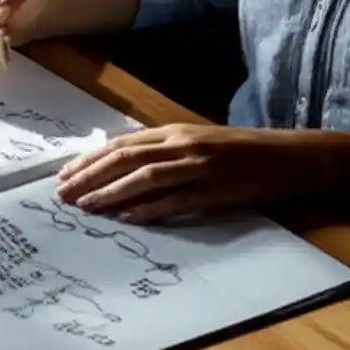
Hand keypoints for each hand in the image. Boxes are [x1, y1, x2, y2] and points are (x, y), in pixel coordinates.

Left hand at [55, 124, 349, 222]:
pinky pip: (172, 201)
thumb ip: (158, 151)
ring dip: (109, 192)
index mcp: (173, 132)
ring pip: (144, 178)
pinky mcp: (213, 190)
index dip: (88, 160)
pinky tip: (123, 217)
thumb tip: (116, 167)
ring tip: (84, 206)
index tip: (63, 174)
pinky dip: (145, 209)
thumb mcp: (193, 141)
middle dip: (89, 176)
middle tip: (62, 194)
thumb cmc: (235, 151)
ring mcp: (197, 167)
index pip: (120, 145)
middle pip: (124, 159)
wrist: (287, 158)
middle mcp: (181, 145)